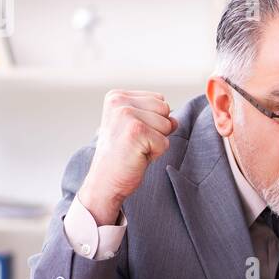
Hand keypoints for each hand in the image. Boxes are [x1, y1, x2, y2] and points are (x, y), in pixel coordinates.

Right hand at [76, 90, 176, 224]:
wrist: (104, 182)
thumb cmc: (121, 156)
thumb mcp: (136, 128)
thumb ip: (156, 117)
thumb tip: (175, 120)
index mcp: (116, 96)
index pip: (158, 100)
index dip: (152, 122)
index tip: (131, 134)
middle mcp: (119, 101)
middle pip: (165, 109)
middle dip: (157, 130)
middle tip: (134, 143)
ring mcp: (126, 115)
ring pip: (167, 125)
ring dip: (156, 142)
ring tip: (135, 149)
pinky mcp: (136, 131)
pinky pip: (165, 142)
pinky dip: (156, 154)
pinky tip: (137, 157)